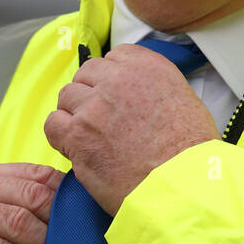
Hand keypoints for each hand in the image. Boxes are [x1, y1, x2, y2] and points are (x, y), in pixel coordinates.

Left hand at [44, 43, 218, 216]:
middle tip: (101, 118)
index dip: (112, 78)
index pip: (115, 56)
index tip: (115, 95)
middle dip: (91, 93)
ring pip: (67, 96)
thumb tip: (143, 99)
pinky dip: (60, 134)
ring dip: (75, 113)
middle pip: (87, 73)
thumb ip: (156, 89)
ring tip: (90, 136)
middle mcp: (118, 79)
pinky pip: (53, 123)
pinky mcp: (78, 135)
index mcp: (148, 67)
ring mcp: (94, 106)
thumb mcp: (186, 103)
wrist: (181, 186)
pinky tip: (75, 147)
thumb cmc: (190, 154)